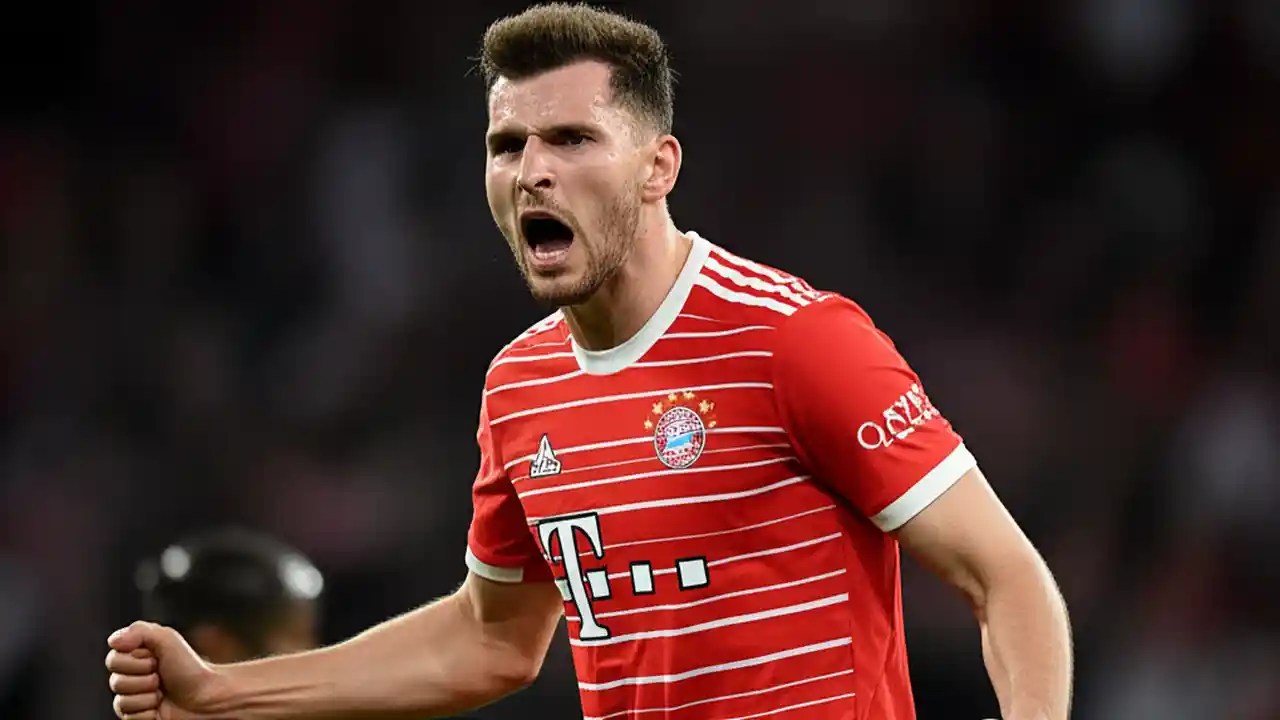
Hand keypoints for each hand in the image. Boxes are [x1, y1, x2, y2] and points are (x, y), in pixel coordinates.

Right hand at [105, 621, 219, 719]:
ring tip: (163, 693)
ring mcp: (134, 698)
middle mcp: (132, 677)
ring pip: (121, 702)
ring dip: (147, 697)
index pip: (113, 660)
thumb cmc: (189, 668)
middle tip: (161, 677)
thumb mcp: (167, 639)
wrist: (207, 698)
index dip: (136, 661)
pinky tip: (160, 708)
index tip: (156, 659)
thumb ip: (139, 631)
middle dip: (143, 679)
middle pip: (115, 682)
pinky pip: (129, 718)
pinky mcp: (139, 717)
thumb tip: (113, 641)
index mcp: (135, 657)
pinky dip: (147, 713)